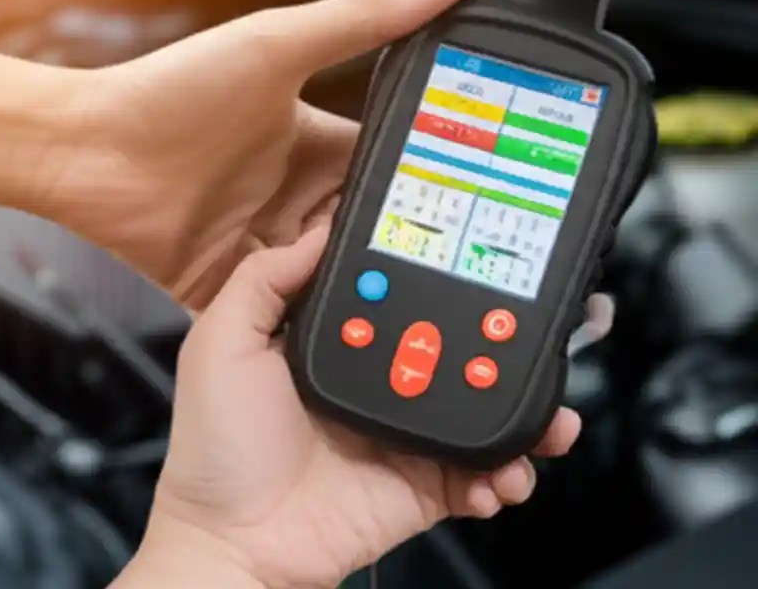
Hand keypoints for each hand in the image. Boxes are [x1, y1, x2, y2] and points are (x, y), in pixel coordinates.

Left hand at [47, 0, 471, 310]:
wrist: (85, 152)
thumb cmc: (168, 92)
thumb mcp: (277, 46)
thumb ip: (362, 19)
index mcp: (306, 139)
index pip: (379, 164)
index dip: (420, 182)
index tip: (471, 201)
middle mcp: (284, 192)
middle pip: (358, 227)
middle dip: (394, 247)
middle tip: (448, 272)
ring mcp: (254, 241)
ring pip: (322, 275)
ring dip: (351, 289)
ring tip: (401, 311)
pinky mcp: (221, 283)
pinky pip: (273, 312)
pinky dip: (300, 321)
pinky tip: (334, 334)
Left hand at [115, 227, 590, 587]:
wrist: (235, 539)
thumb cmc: (218, 445)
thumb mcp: (222, 342)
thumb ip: (267, 279)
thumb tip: (324, 230)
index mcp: (340, 344)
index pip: (403, 296)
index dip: (443, 275)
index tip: (485, 252)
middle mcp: (381, 382)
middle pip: (461, 347)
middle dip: (512, 338)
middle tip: (551, 330)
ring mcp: (408, 435)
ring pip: (487, 407)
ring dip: (530, 409)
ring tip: (550, 416)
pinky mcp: (427, 486)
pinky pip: (484, 472)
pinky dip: (507, 472)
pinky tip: (503, 474)